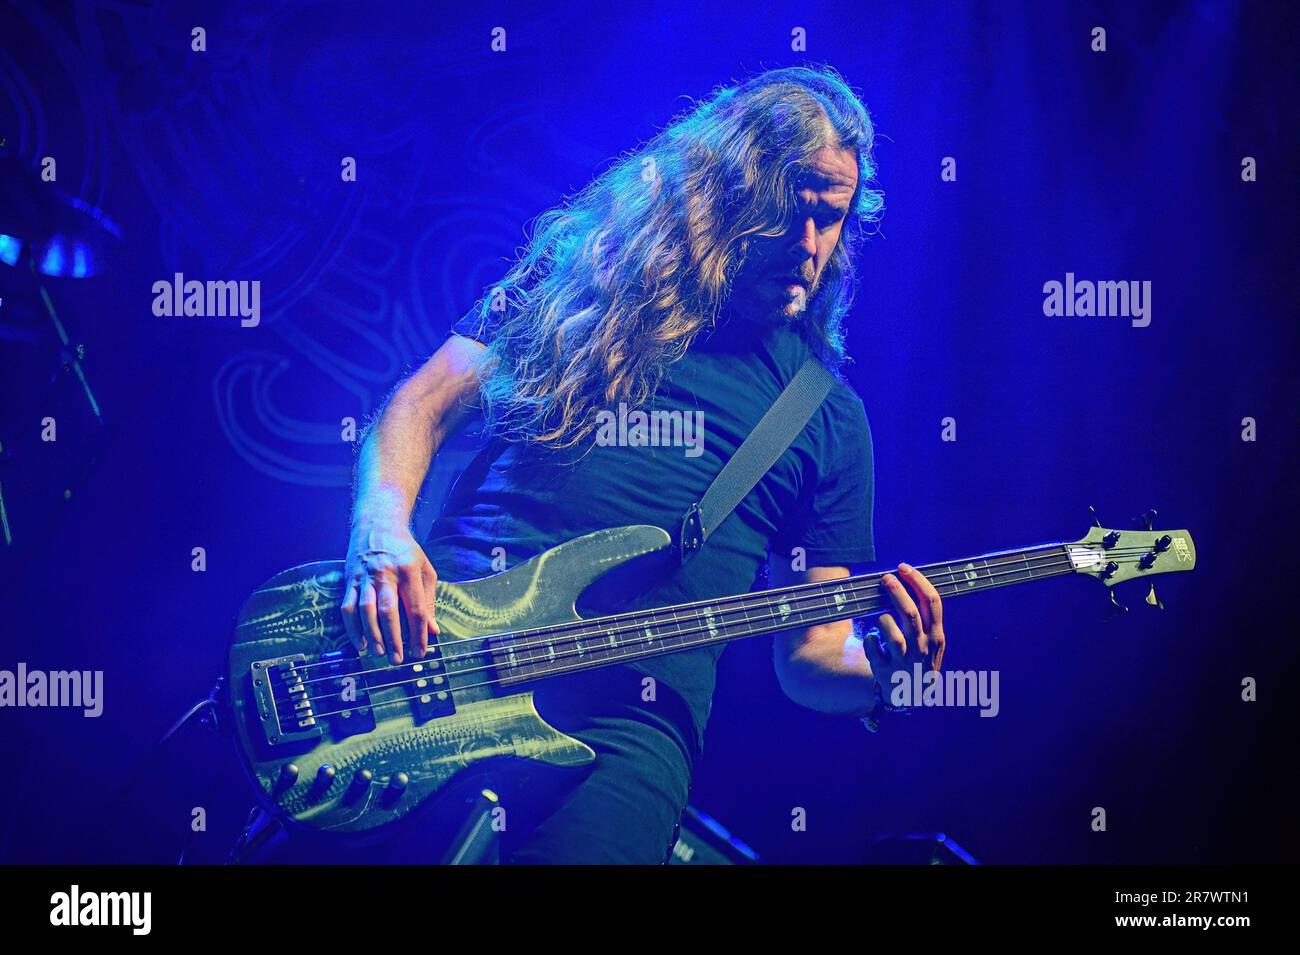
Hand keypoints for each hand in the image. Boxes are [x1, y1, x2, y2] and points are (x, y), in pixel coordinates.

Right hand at [340, 520, 439, 663]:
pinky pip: (348, 607)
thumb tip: (433, 631)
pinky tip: (360, 642)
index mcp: (409, 571)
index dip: (419, 633)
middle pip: (389, 611)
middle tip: (398, 659)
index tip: (420, 652)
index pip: (416, 608)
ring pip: (366, 610)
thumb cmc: (405, 550)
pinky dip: (352, 627)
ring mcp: (365, 577)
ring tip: (380, 653)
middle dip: (394, 638)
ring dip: (372, 634)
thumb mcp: (424, 570)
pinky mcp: (350, 580)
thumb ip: (428, 601)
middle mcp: (386, 574)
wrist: (377, 525)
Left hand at [862, 563, 946, 696]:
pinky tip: (873, 639)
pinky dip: (870, 640)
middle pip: (910, 614)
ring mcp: (904, 661)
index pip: (932, 602)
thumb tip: (908, 581)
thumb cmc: (919, 657)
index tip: (903, 567)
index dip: (918, 581)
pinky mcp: (886, 671)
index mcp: (936, 636)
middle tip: (886, 578)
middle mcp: (923, 648)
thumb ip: (925, 616)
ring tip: (881, 620)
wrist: (912, 694)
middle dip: (897, 592)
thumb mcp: (932, 640)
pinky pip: (874, 648)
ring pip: (893, 635)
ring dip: (883, 620)